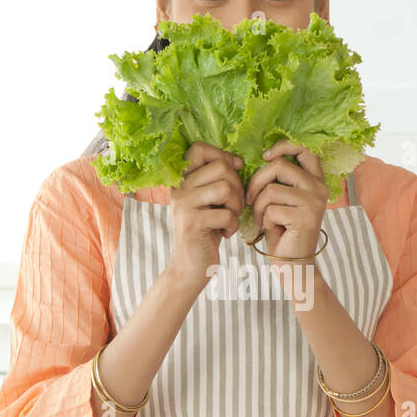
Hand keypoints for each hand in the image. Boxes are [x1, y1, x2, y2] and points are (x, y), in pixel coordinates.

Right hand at [168, 141, 244, 289]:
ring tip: (230, 218)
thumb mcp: (208, 202)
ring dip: (236, 206)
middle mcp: (179, 189)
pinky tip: (225, 234)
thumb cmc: (205, 232)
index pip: (198, 149)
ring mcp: (183, 205)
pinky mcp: (192, 223)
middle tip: (234, 206)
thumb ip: (215, 181)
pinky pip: (226, 214)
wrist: (190, 268)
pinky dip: (233, 226)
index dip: (222, 155)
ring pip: (225, 188)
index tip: (234, 170)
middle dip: (237, 186)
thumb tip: (236, 161)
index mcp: (181, 180)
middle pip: (220, 168)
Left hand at [245, 142, 328, 261]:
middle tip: (250, 199)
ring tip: (262, 218)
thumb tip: (261, 156)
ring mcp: (314, 203)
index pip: (304, 148)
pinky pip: (271, 209)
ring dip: (258, 206)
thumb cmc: (283, 229)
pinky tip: (271, 228)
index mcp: (316, 180)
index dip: (282, 146)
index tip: (265, 156)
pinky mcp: (305, 219)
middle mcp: (319, 188)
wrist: (293, 262)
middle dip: (256, 182)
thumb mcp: (282, 198)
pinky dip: (264, 220)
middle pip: (279, 166)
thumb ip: (279, 178)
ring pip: (271, 190)